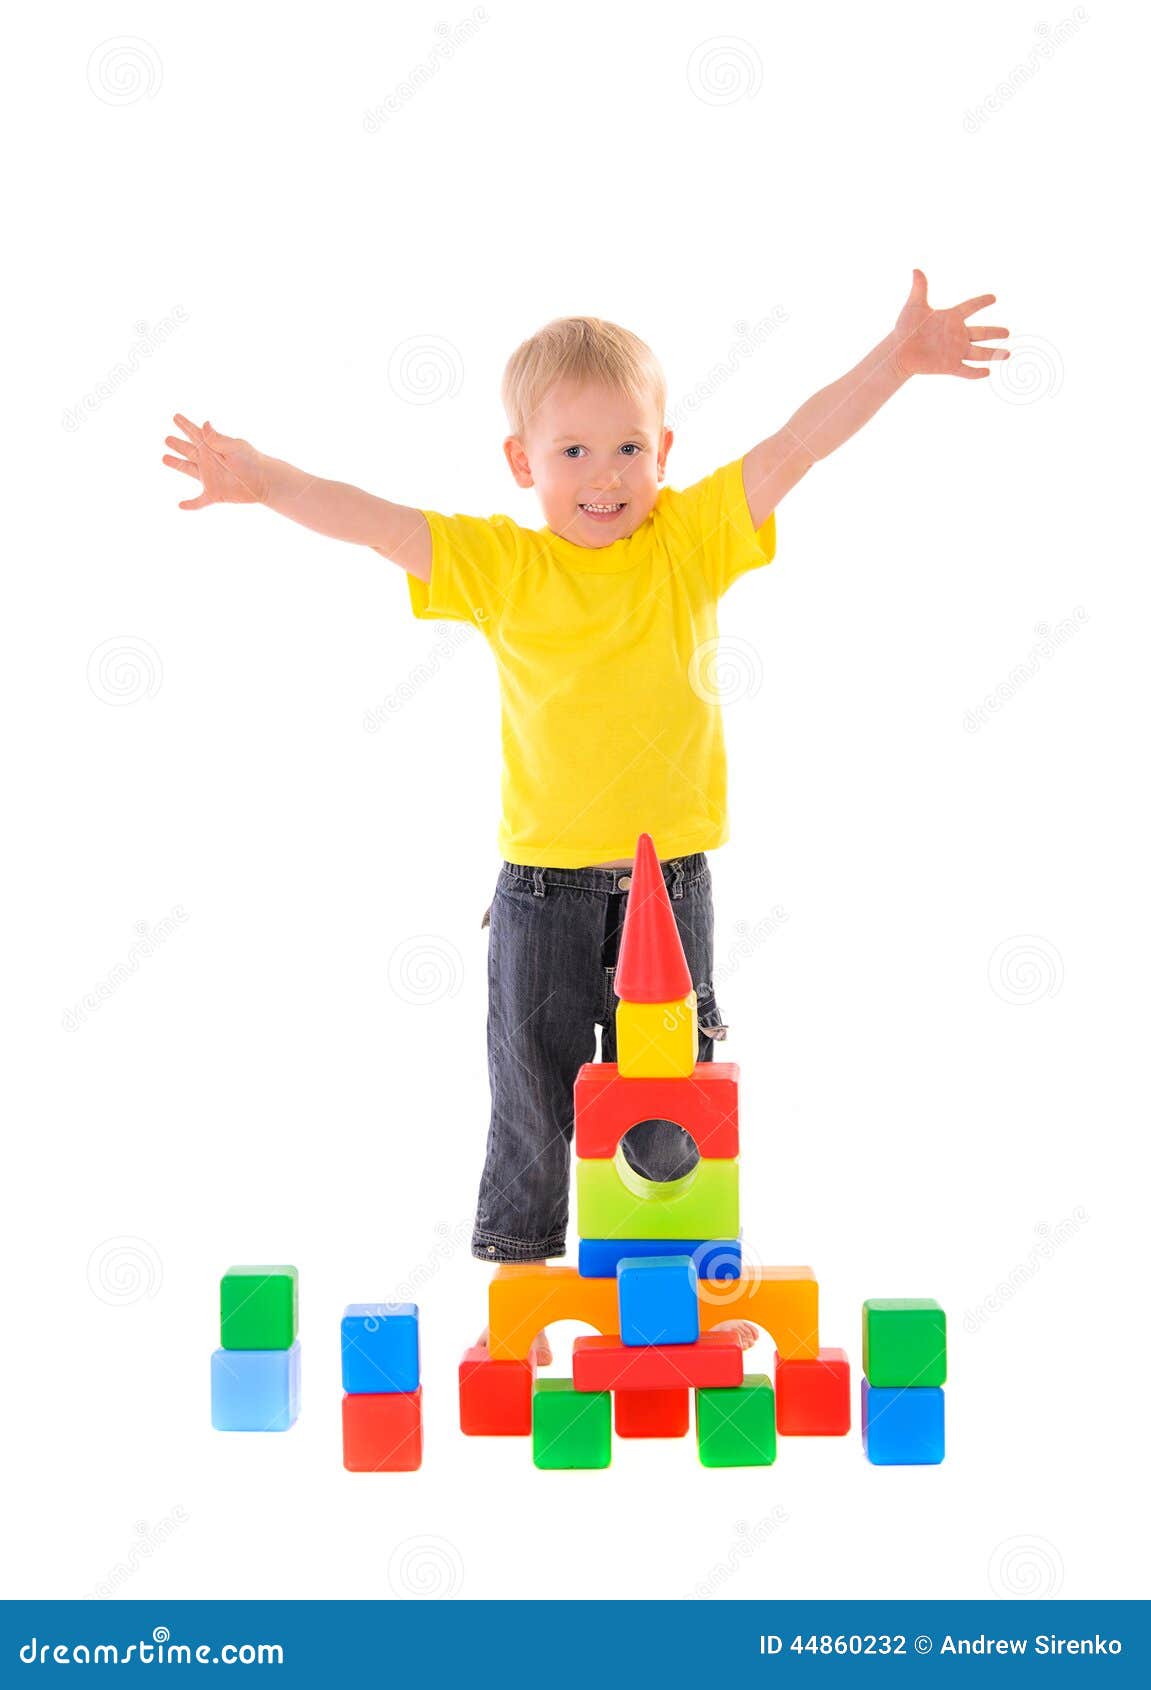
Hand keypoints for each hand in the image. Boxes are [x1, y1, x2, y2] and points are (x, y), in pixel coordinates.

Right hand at [162, 414, 268, 507]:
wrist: (263, 481)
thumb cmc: (251, 461)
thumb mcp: (235, 446)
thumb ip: (217, 438)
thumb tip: (204, 424)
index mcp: (212, 447)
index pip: (195, 434)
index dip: (185, 425)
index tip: (176, 416)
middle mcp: (208, 461)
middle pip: (188, 451)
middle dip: (177, 445)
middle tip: (166, 439)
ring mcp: (210, 478)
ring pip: (188, 470)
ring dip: (177, 464)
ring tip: (164, 458)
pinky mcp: (215, 494)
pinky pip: (199, 501)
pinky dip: (191, 504)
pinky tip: (181, 506)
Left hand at [891, 270, 1010, 378]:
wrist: (898, 350)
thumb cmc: (905, 327)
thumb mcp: (914, 305)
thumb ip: (920, 288)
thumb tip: (916, 269)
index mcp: (951, 318)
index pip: (970, 307)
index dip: (981, 302)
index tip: (993, 297)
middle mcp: (956, 334)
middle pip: (981, 332)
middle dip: (995, 332)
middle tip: (1007, 332)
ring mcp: (954, 351)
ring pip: (979, 353)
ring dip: (993, 354)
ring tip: (1008, 353)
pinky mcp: (949, 365)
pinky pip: (966, 370)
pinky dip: (976, 372)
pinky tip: (987, 372)